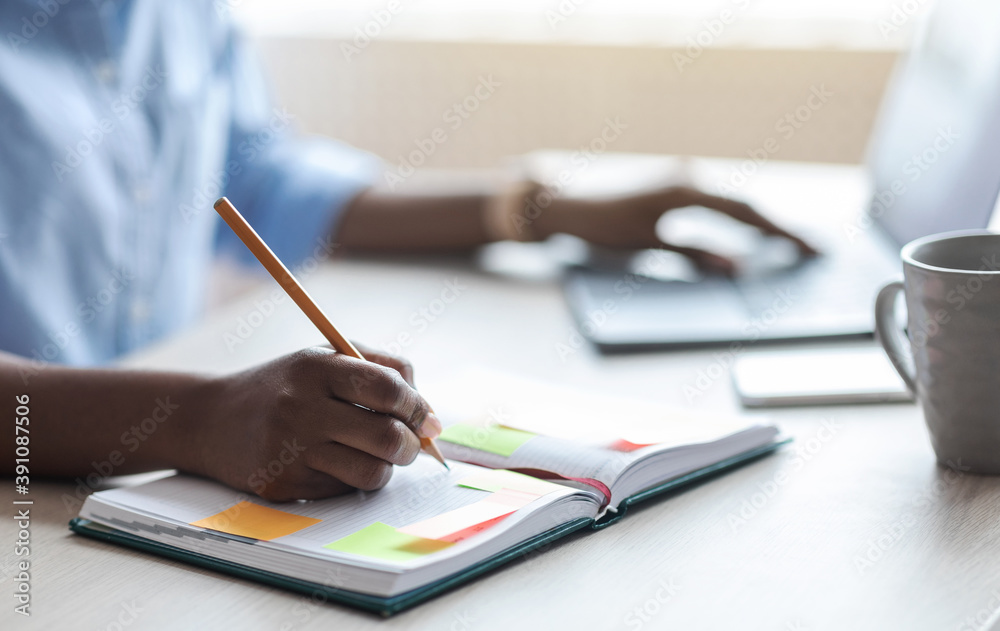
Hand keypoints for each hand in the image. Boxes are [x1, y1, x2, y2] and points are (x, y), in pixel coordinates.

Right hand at [188, 344, 441, 500]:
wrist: (211, 420)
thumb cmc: (286, 386)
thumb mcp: (327, 358)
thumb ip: (384, 371)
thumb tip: (431, 417)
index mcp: (316, 368)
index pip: (387, 388)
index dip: (417, 406)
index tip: (426, 418)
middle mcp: (301, 408)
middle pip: (386, 437)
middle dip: (411, 445)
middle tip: (410, 444)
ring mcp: (290, 449)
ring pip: (372, 472)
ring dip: (386, 467)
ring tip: (375, 454)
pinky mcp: (283, 485)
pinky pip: (344, 490)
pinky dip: (352, 479)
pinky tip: (335, 463)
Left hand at [537, 185, 817, 274]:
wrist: (559, 198)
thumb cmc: (598, 224)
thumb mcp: (647, 246)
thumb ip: (694, 257)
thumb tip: (736, 269)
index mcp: (685, 190)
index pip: (745, 214)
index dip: (781, 234)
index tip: (809, 249)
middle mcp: (688, 175)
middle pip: (745, 205)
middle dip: (779, 229)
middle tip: (813, 250)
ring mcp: (680, 174)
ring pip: (730, 201)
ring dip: (758, 222)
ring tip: (790, 244)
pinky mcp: (671, 180)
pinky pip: (713, 199)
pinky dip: (734, 217)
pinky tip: (748, 232)